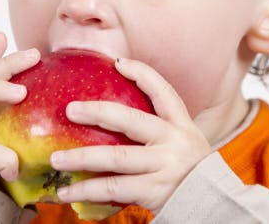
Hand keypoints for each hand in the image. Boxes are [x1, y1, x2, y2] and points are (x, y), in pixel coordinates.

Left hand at [48, 57, 212, 214]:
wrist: (212, 205)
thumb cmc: (189, 171)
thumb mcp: (182, 143)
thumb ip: (157, 129)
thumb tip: (114, 114)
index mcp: (181, 125)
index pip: (163, 91)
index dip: (141, 73)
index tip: (117, 62)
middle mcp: (174, 142)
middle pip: (132, 121)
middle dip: (98, 112)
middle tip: (69, 110)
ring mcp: (163, 166)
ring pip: (117, 157)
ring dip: (82, 157)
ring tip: (56, 158)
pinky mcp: (153, 191)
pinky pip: (113, 189)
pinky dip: (86, 191)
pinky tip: (64, 192)